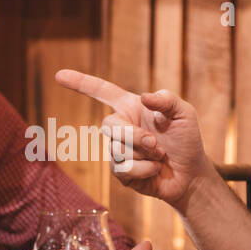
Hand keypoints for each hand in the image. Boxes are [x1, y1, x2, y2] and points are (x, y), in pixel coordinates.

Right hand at [55, 69, 212, 209]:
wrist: (191, 174)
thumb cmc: (186, 139)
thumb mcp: (184, 113)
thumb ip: (167, 100)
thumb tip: (144, 97)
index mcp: (130, 107)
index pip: (102, 91)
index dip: (81, 83)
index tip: (59, 75)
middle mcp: (120, 127)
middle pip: (109, 126)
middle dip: (135, 136)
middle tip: (157, 145)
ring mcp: (118, 150)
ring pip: (118, 150)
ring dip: (145, 155)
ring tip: (160, 157)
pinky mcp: (121, 173)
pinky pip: (125, 169)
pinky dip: (146, 170)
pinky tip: (155, 170)